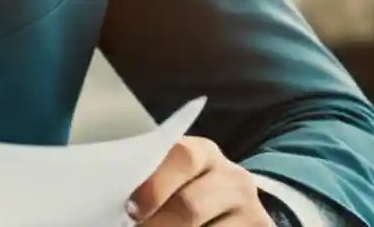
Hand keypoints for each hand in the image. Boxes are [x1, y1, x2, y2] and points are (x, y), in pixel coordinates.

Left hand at [126, 137, 274, 225]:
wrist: (232, 207)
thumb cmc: (184, 187)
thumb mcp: (173, 175)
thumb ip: (151, 179)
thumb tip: (121, 207)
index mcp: (203, 153)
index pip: (181, 157)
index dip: (153, 185)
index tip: (130, 208)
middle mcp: (233, 179)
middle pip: (190, 206)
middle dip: (157, 223)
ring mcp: (252, 210)